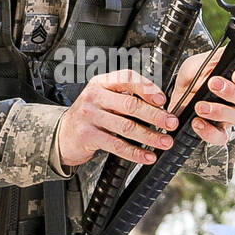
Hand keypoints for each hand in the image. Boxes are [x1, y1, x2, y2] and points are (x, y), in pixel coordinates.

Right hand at [57, 69, 177, 167]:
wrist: (63, 134)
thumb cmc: (90, 115)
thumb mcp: (103, 98)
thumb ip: (125, 95)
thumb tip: (159, 103)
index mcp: (101, 82)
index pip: (127, 78)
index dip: (147, 88)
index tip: (163, 100)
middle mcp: (94, 96)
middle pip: (130, 104)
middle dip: (155, 115)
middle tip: (171, 123)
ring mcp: (89, 116)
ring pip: (126, 127)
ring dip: (150, 136)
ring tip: (165, 142)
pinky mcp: (87, 135)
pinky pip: (116, 145)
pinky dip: (135, 152)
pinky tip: (147, 156)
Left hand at [171, 53, 234, 145]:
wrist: (174, 97)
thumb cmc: (191, 79)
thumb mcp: (197, 64)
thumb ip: (212, 60)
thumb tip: (227, 54)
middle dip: (232, 92)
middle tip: (213, 83)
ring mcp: (230, 118)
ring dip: (219, 111)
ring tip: (200, 105)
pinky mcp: (217, 132)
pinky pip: (221, 137)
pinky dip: (209, 132)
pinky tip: (197, 122)